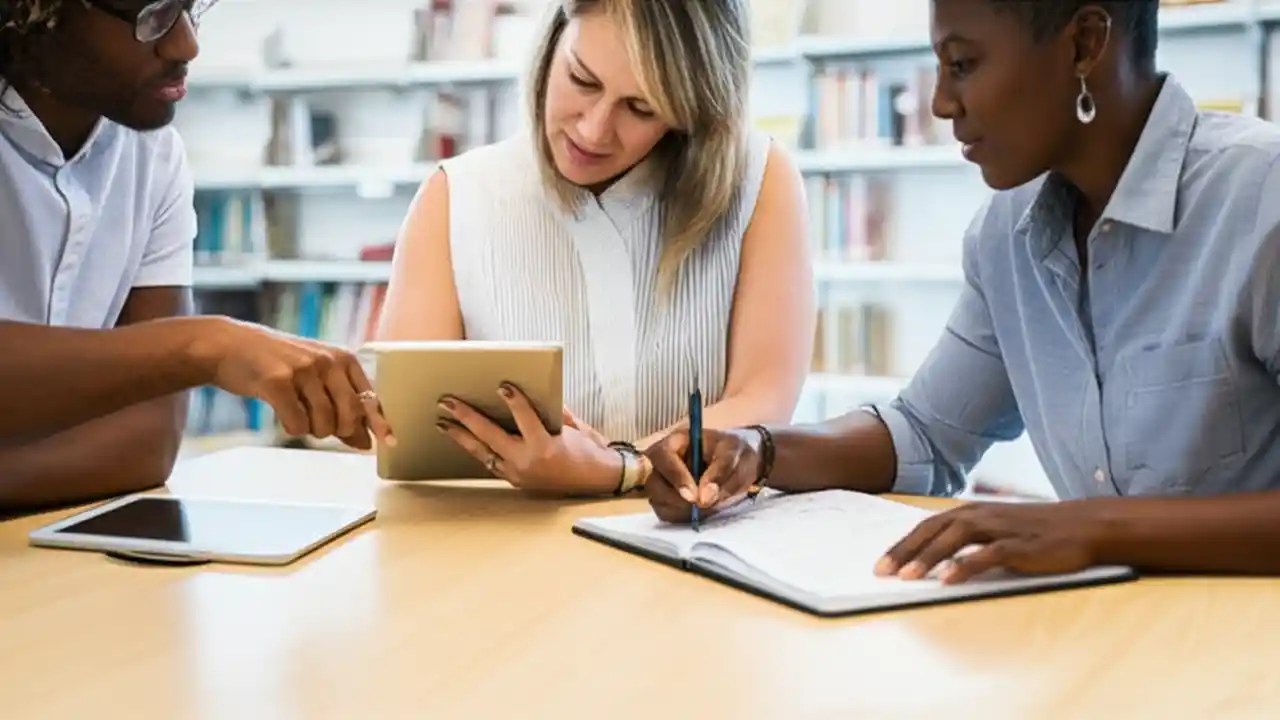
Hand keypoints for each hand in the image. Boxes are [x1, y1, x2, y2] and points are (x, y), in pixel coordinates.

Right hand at [187, 317, 394, 450]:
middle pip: (349, 415)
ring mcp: (303, 370)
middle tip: (318, 424)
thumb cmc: (276, 364)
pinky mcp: (278, 382)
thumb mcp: (314, 378)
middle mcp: (327, 361)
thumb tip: (366, 441)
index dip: (378, 422)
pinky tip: (283, 413)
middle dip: (337, 431)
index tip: (389, 442)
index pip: (368, 396)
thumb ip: (340, 406)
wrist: (229, 345)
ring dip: (311, 430)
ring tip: (296, 412)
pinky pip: (297, 424)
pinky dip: (292, 428)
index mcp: (342, 358)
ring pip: (323, 423)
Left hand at [437, 384, 619, 493]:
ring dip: (461, 436)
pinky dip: (477, 450)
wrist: (597, 481)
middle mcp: (528, 462)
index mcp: (546, 446)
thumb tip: (532, 394)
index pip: (525, 418)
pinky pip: (491, 463)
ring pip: (482, 452)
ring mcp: (519, 474)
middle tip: (448, 402)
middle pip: (490, 435)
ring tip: (443, 423)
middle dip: (467, 417)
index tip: (502, 386)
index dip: (514, 401)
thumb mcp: (573, 426)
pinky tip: (464, 440)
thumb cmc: (588, 450)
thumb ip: (553, 410)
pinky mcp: (516, 480)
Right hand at [643, 427, 761, 522]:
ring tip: (706, 509)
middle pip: (653, 483)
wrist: (740, 467)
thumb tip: (704, 497)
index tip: (694, 496)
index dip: (675, 477)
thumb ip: (721, 470)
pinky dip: (682, 518)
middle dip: (676, 499)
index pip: (662, 456)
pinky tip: (701, 514)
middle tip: (701, 506)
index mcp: (675, 442)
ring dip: (681, 510)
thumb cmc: (733, 452)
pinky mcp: (667, 501)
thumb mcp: (733, 452)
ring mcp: (663, 483)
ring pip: (657, 501)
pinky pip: (665, 514)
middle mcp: (663, 463)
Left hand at [875, 501, 1106, 583]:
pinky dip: (966, 565)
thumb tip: (935, 558)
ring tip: (907, 577)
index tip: (880, 564)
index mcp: (972, 511)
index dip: (902, 544)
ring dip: (929, 557)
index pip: (928, 526)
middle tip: (881, 572)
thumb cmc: (1036, 531)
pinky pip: (988, 554)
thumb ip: (968, 539)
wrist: (1085, 525)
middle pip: (934, 530)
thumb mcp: (996, 529)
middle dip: (905, 551)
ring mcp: (1001, 528)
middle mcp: (981, 515)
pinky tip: (949, 580)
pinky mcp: (1021, 545)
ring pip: (955, 539)